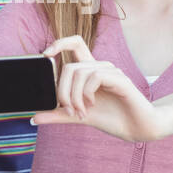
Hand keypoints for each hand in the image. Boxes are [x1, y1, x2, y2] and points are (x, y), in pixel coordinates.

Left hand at [31, 36, 160, 141]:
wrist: (138, 129)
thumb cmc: (113, 119)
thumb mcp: (79, 117)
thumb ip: (58, 114)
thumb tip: (34, 118)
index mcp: (90, 72)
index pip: (75, 44)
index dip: (60, 43)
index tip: (45, 54)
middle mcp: (100, 68)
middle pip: (70, 67)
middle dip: (62, 91)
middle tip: (68, 110)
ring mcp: (111, 72)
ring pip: (79, 73)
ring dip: (74, 96)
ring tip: (81, 112)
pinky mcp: (120, 79)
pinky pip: (94, 77)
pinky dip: (87, 93)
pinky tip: (92, 106)